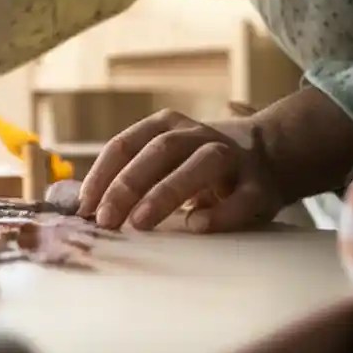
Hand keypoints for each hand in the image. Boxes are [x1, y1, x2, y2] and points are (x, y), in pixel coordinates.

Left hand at [77, 109, 284, 232]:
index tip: (83, 206)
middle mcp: (198, 136)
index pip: (126, 144)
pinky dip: (220, 212)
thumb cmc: (197, 168)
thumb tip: (86, 210)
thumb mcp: (164, 164)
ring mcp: (231, 158)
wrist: (268, 156)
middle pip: (160, 150)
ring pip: (201, 164)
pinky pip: (242, 197)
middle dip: (127, 184)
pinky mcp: (260, 186)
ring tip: (140, 223)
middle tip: (105, 219)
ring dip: (166, 191)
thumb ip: (132, 179)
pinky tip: (197, 225)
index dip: (101, 174)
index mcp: (167, 127)